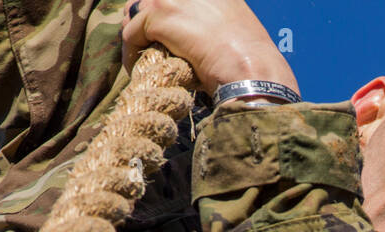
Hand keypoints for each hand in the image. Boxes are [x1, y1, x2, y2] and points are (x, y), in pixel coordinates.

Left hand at [120, 0, 298, 96]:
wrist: (252, 72)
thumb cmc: (251, 63)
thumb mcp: (238, 30)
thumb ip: (216, 24)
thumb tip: (199, 39)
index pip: (174, 0)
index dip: (165, 14)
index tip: (164, 34)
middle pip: (152, 1)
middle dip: (146, 20)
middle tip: (148, 45)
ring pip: (138, 13)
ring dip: (138, 35)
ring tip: (143, 57)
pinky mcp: (160, 15)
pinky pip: (131, 34)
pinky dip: (131, 53)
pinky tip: (137, 69)